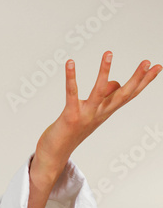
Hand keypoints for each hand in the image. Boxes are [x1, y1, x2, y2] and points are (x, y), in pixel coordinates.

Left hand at [28, 51, 160, 207]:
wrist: (55, 154)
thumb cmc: (71, 131)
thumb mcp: (90, 112)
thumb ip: (103, 98)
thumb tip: (114, 82)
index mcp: (105, 112)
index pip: (129, 94)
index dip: (144, 82)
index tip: (157, 67)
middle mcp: (99, 114)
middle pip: (122, 94)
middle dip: (136, 78)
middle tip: (147, 61)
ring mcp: (86, 115)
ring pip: (99, 92)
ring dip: (104, 72)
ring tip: (109, 53)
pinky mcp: (70, 116)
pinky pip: (71, 94)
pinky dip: (71, 78)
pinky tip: (70, 63)